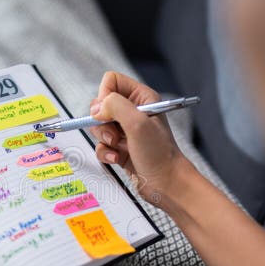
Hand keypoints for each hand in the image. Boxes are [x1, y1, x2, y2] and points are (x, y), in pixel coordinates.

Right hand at [89, 71, 190, 204]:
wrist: (167, 183)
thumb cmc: (161, 154)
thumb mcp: (138, 123)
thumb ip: (115, 106)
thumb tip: (97, 107)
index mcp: (142, 98)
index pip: (112, 81)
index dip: (104, 95)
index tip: (106, 111)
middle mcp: (133, 112)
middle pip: (101, 104)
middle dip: (101, 120)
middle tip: (113, 132)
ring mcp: (126, 131)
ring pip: (98, 126)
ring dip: (103, 138)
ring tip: (117, 146)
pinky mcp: (120, 148)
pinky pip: (101, 145)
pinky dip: (105, 152)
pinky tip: (116, 158)